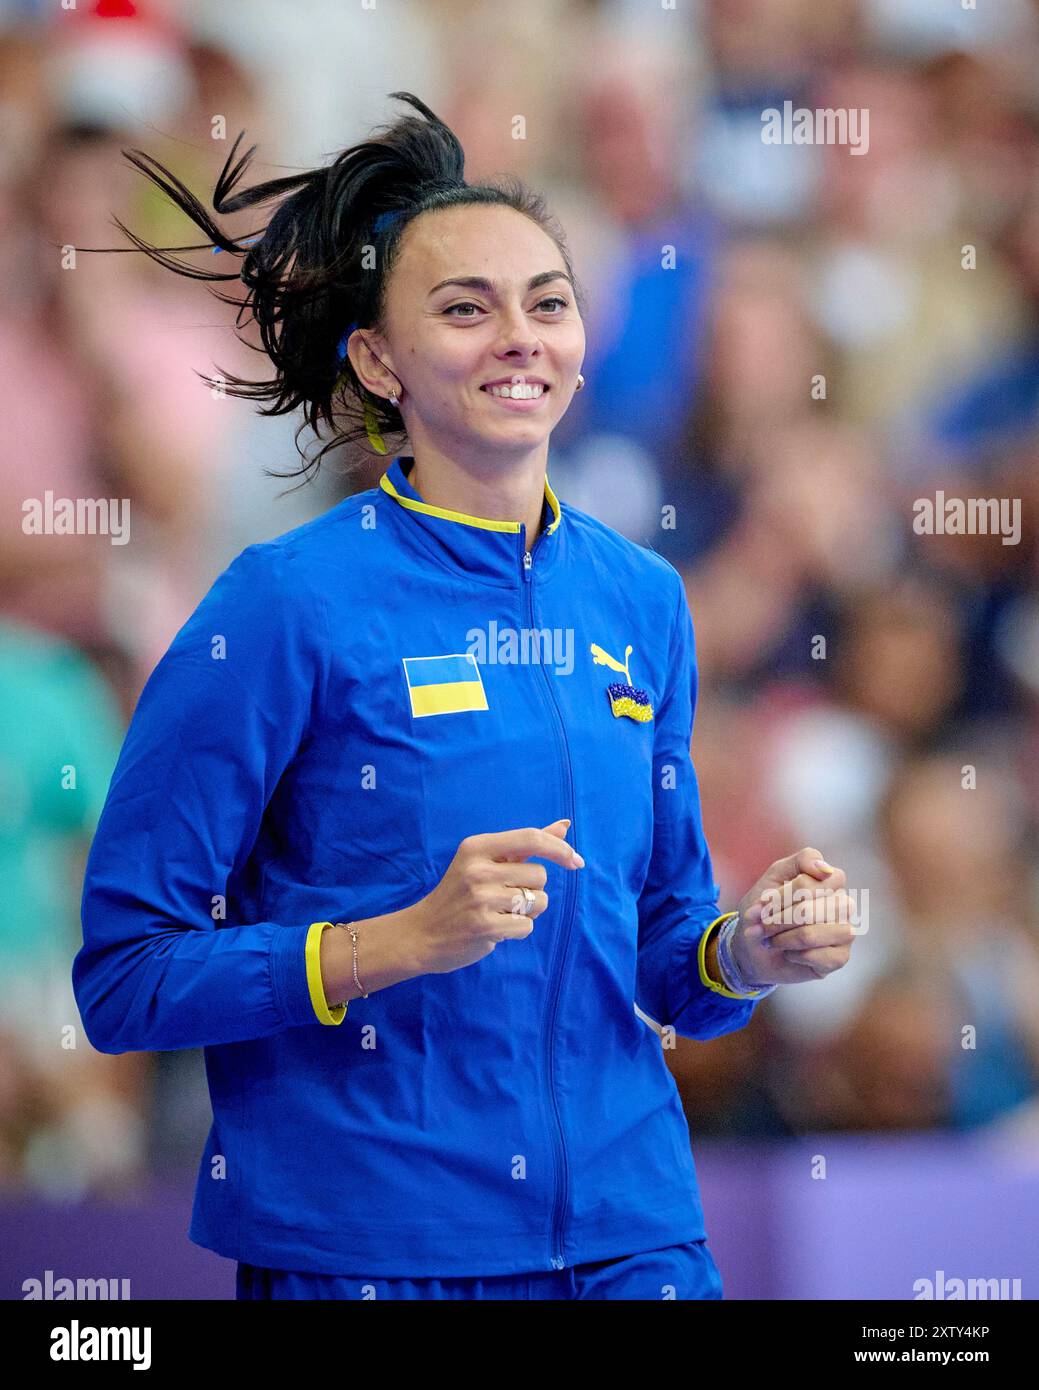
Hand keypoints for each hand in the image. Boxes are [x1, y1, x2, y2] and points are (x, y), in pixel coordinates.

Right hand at [407, 819, 583, 973]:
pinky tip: (495, 929)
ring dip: (528, 911)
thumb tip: (564, 825)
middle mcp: (478, 869)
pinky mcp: (485, 927)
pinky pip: (527, 926)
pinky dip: (518, 930)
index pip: (531, 838)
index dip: (560, 848)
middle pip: (540, 875)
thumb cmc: (459, 894)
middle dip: (533, 889)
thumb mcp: (485, 862)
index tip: (576, 861)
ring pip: (539, 902)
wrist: (422, 933)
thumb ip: (525, 845)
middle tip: (504, 897)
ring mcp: (480, 898)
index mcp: (476, 847)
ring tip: (499, 913)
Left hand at [730, 846, 855, 985]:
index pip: (814, 882)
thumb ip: (800, 861)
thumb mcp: (774, 876)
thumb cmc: (766, 909)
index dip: (783, 895)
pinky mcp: (841, 956)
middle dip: (777, 919)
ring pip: (811, 933)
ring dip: (782, 938)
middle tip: (760, 925)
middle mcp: (842, 904)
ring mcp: (845, 930)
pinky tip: (788, 953)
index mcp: (830, 880)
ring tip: (770, 940)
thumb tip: (824, 869)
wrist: (754, 947)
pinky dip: (794, 954)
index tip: (762, 902)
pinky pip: (818, 956)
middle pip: (808, 909)